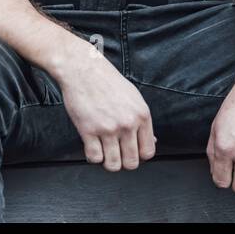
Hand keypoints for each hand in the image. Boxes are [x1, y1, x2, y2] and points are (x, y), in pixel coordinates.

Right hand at [53, 40, 155, 170]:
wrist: (82, 68)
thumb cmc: (106, 80)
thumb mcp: (133, 97)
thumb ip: (142, 120)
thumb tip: (151, 140)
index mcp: (141, 115)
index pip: (148, 151)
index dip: (139, 155)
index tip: (131, 152)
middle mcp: (127, 123)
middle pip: (131, 163)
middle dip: (123, 162)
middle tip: (117, 153)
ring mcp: (108, 128)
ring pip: (113, 165)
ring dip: (108, 162)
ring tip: (104, 151)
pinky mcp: (88, 130)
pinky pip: (94, 158)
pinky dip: (93, 156)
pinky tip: (92, 146)